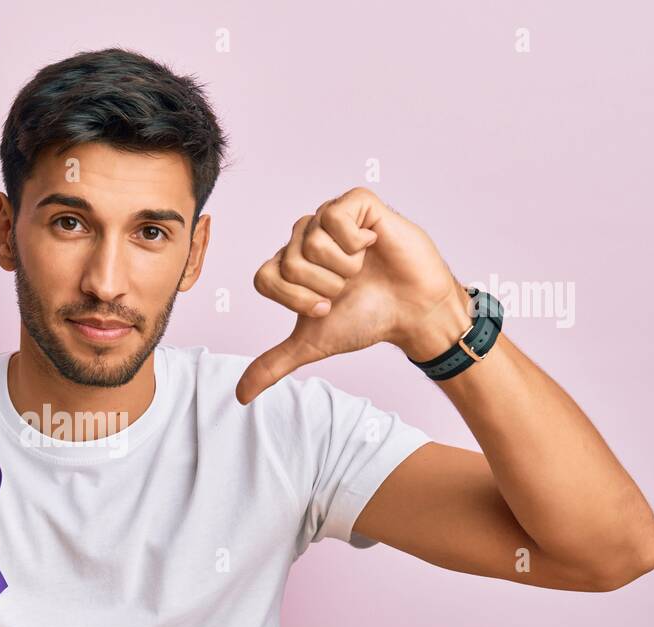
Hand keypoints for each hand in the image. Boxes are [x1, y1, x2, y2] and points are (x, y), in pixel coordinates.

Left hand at [236, 187, 463, 403]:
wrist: (413, 312)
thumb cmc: (366, 320)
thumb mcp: (313, 344)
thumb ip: (274, 364)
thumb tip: (240, 396)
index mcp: (288, 266)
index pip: (265, 278)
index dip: (295, 299)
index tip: (324, 307)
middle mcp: (303, 239)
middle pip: (289, 263)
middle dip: (323, 286)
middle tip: (348, 287)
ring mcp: (329, 218)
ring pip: (312, 242)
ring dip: (343, 267)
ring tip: (361, 268)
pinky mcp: (355, 202)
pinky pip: (334, 217)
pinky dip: (355, 240)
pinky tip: (371, 245)